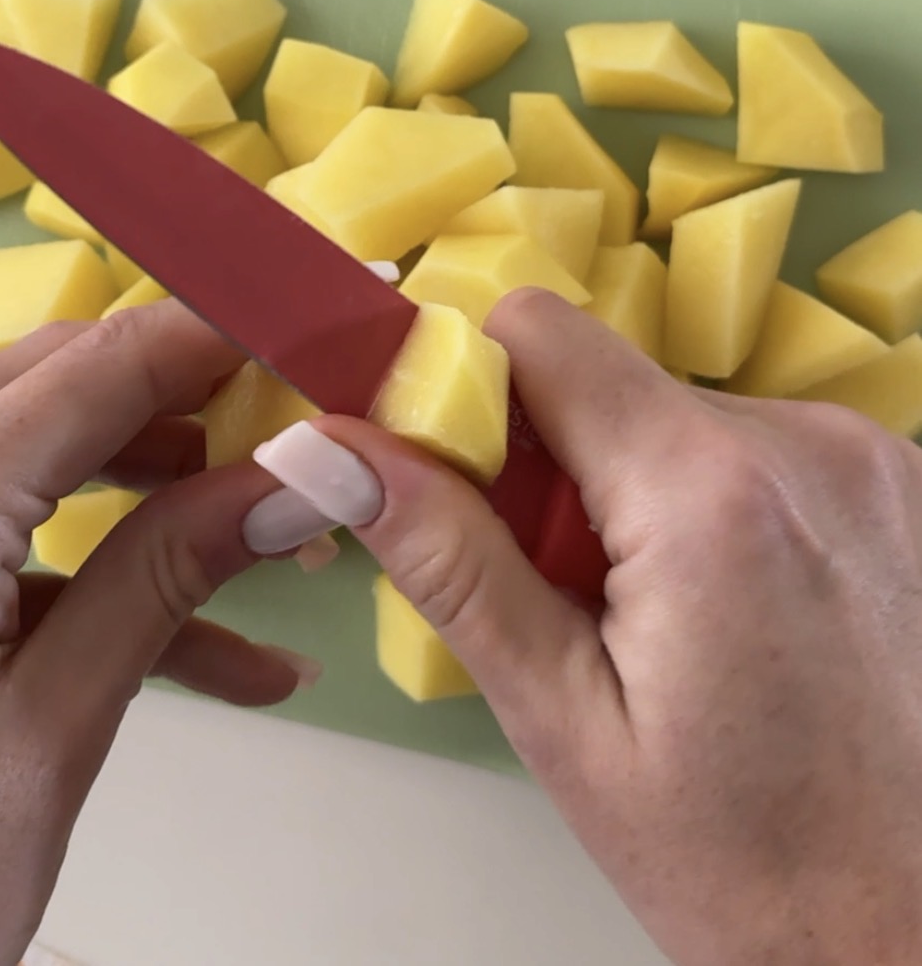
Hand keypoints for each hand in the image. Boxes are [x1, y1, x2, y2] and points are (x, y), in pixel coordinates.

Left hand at [0, 305, 311, 965]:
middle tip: (275, 433)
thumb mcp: (54, 737)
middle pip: (39, 387)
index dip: (200, 338)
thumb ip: (165, 579)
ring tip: (246, 535)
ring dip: (127, 483)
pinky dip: (61, 563)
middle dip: (170, 404)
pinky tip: (176, 635)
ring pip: (5, 452)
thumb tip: (280, 490)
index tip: (285, 327)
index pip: (85, 372)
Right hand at [244, 291, 921, 965]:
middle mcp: (807, 442)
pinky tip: (740, 616)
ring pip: (681, 416)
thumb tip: (331, 451)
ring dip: (644, 491)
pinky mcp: (904, 482)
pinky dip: (719, 505)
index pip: (537, 329)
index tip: (462, 479)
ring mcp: (873, 456)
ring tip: (673, 626)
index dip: (472, 386)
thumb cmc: (749, 866)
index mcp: (708, 492)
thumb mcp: (564, 721)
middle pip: (609, 382)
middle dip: (560, 467)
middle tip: (576, 599)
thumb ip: (447, 561)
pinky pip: (759, 448)